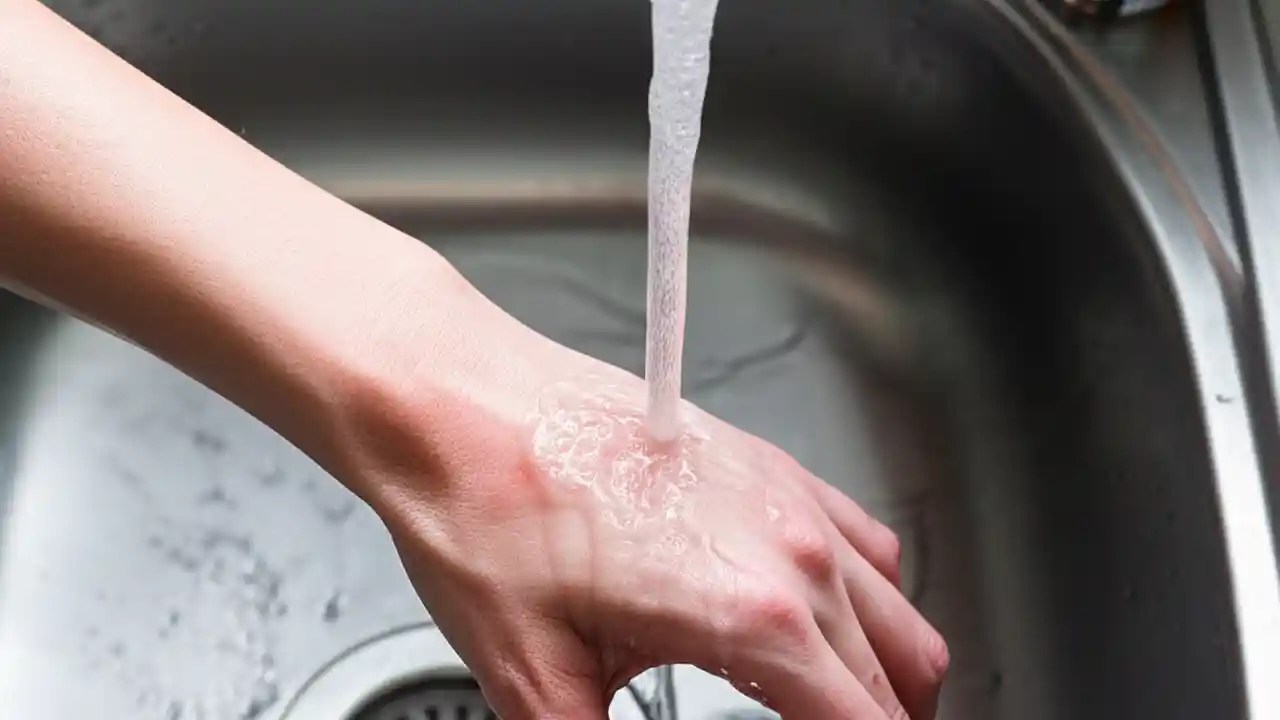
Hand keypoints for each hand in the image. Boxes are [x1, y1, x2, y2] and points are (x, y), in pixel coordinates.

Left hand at [338, 298, 949, 719]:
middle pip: (899, 679)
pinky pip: (866, 544)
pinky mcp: (767, 466)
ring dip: (885, 677)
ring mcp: (787, 497)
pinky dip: (869, 602)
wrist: (457, 405)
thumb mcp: (540, 682)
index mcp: (754, 611)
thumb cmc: (486, 514)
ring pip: (898, 614)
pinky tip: (822, 620)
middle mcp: (792, 547)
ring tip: (838, 713)